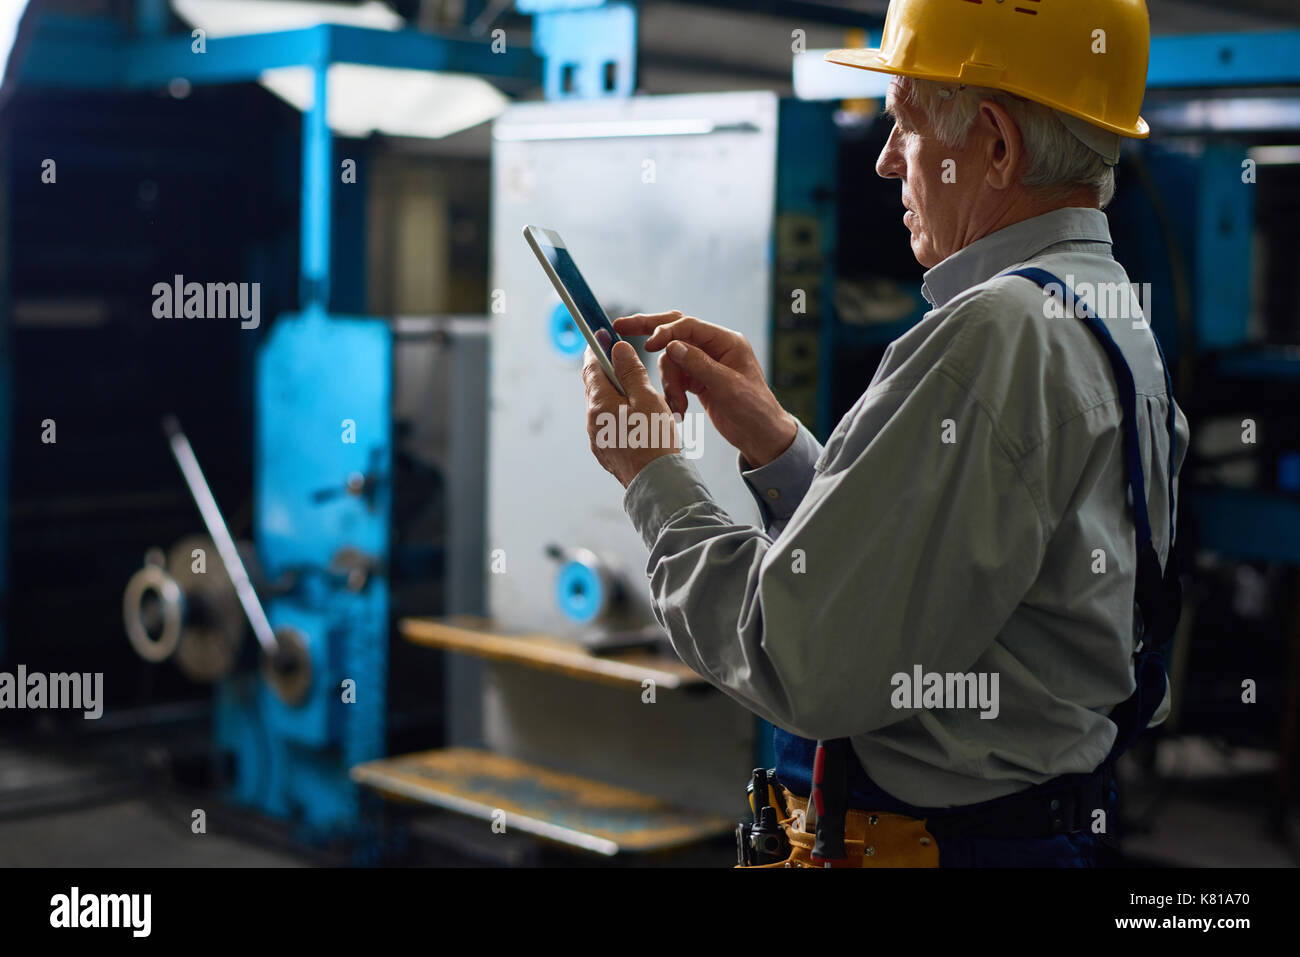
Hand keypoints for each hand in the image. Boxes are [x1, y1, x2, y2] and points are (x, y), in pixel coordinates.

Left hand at [583, 340, 678, 487]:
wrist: (658, 484)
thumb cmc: (654, 441)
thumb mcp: (646, 398)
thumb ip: (630, 372)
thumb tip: (617, 349)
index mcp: (599, 404)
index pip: (591, 367)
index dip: (597, 347)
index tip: (602, 333)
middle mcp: (592, 422)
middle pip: (596, 386)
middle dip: (610, 370)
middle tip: (626, 358)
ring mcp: (598, 439)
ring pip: (605, 406)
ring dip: (618, 394)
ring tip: (641, 392)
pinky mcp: (607, 453)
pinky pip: (610, 425)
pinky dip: (621, 414)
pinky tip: (640, 418)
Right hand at [612, 311, 797, 467]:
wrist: (762, 436)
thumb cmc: (754, 410)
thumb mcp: (728, 387)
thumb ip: (699, 365)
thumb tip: (672, 345)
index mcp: (726, 342)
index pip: (688, 326)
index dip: (666, 331)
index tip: (649, 346)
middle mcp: (714, 348)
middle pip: (675, 330)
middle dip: (649, 329)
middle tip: (621, 326)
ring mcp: (705, 364)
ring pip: (671, 361)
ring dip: (668, 383)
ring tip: (676, 406)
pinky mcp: (698, 380)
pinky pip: (675, 378)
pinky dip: (671, 392)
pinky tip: (677, 410)